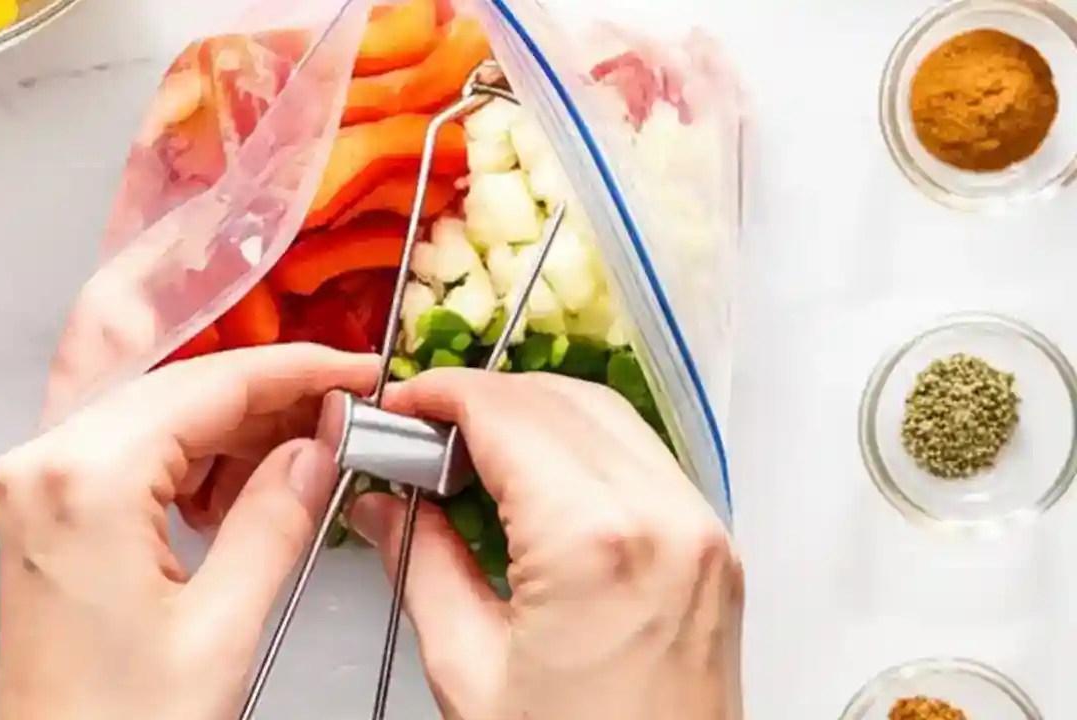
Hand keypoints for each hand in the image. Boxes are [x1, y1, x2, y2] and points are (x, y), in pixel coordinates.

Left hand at [0, 344, 376, 719]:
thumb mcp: (223, 628)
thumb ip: (276, 519)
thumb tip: (317, 446)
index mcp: (86, 481)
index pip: (210, 385)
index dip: (296, 371)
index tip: (355, 373)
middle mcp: (46, 466)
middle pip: (178, 387)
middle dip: (267, 394)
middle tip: (342, 413)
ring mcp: (37, 487)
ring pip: (154, 412)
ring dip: (231, 424)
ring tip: (303, 453)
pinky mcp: (46, 513)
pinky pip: (129, 449)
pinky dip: (190, 454)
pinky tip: (238, 486)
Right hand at [349, 369, 744, 719]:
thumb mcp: (468, 672)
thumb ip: (420, 564)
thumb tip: (384, 506)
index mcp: (593, 543)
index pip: (506, 414)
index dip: (442, 394)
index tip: (403, 403)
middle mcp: (664, 520)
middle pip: (560, 402)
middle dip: (485, 399)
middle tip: (425, 430)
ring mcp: (701, 532)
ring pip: (610, 417)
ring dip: (536, 414)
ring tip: (474, 452)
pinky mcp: (715, 551)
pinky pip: (645, 459)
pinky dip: (585, 446)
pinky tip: (539, 479)